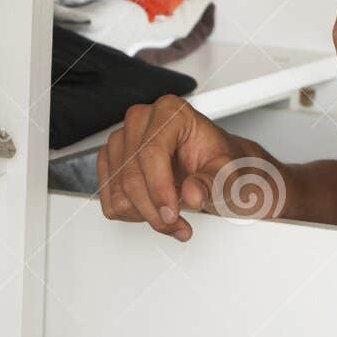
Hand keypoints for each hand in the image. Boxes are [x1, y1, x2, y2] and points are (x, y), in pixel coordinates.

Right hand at [96, 95, 279, 240]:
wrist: (213, 165)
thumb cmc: (219, 162)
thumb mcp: (227, 173)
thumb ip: (213, 182)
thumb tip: (193, 194)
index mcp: (171, 112)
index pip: (152, 152)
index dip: (159, 189)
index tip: (172, 214)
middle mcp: (142, 120)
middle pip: (132, 175)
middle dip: (154, 210)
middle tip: (177, 224)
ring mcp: (122, 139)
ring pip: (118, 191)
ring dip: (145, 214)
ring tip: (172, 217)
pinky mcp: (111, 160)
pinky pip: (110, 198)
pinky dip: (132, 213)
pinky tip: (155, 210)